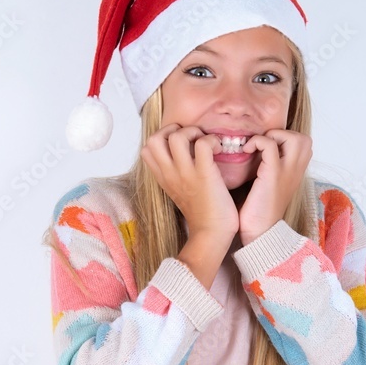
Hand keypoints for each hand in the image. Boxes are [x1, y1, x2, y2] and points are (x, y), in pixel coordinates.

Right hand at [140, 123, 238, 240]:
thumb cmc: (201, 213)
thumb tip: (180, 157)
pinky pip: (203, 144)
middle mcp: (170, 174)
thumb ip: (175, 175)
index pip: (146, 148)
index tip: (181, 143)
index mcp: (163, 178)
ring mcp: (186, 174)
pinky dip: (212, 140)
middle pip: (154, 138)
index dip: (163, 137)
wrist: (211, 235)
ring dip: (194, 132)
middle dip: (174, 129)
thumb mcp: (179, 192)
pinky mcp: (204, 175)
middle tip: (192, 138)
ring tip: (205, 143)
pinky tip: (218, 149)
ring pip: (177, 136)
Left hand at [238, 129, 311, 243]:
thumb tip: (257, 156)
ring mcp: (286, 172)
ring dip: (273, 135)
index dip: (286, 139)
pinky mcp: (272, 174)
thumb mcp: (271, 188)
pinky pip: (270, 145)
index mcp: (295, 174)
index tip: (267, 148)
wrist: (259, 233)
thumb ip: (271, 171)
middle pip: (304, 139)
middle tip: (265, 146)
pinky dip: (258, 141)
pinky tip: (247, 150)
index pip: (304, 145)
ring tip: (258, 147)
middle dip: (283, 134)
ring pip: (294, 137)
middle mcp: (295, 171)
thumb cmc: (259, 212)